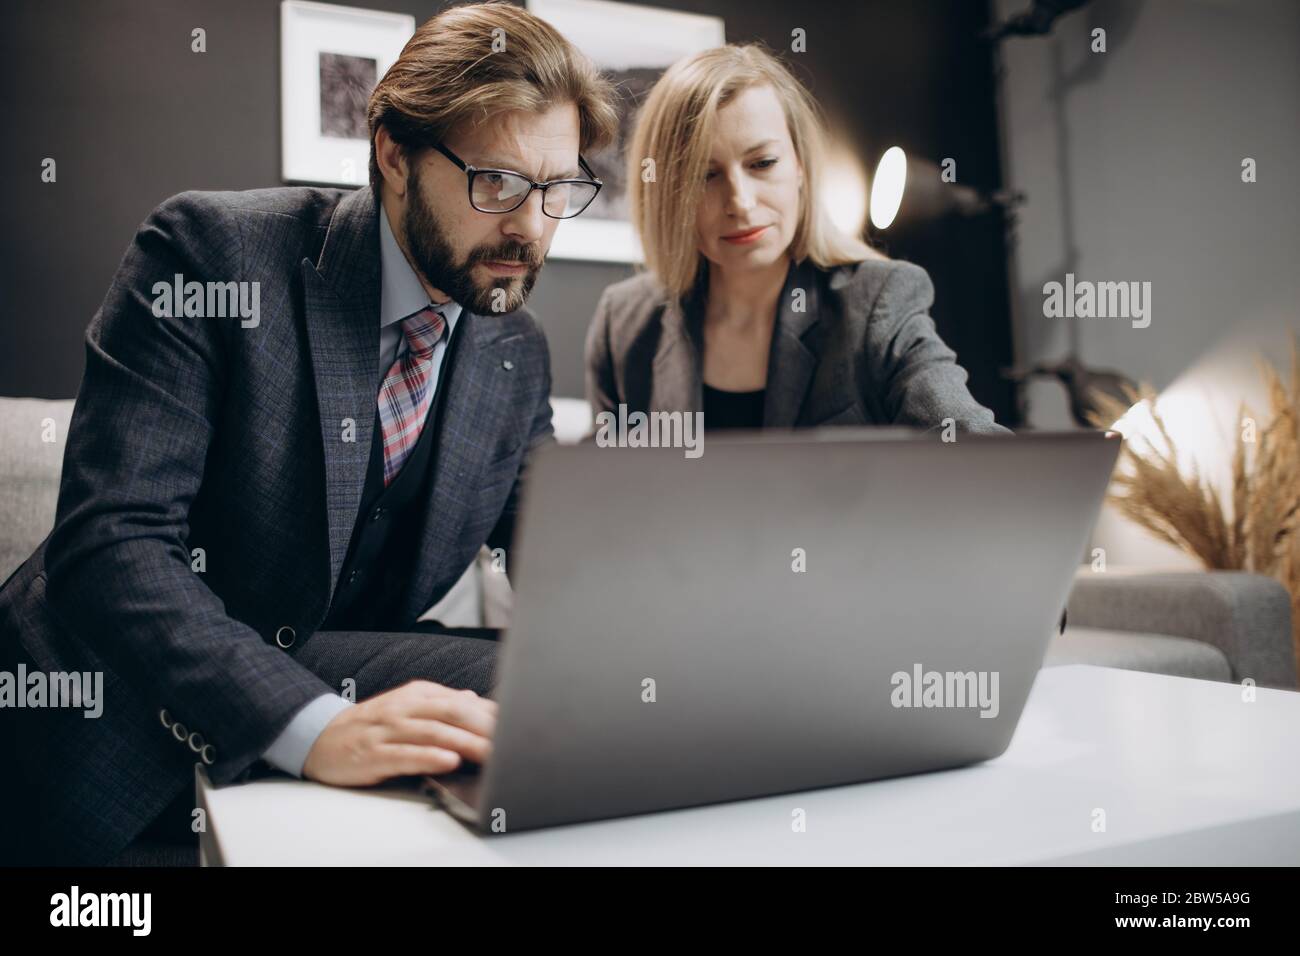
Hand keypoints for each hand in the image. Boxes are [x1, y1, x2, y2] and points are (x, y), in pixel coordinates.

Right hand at [302, 680, 496, 785]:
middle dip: (485, 727)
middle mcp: (405, 709)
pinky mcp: (373, 754)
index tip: (518, 724)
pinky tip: (450, 761)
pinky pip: (405, 755)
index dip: (491, 714)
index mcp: (417, 696)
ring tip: (492, 753)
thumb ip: (441, 704)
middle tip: (513, 740)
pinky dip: (429, 757)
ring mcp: (388, 731)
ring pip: (433, 733)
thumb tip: (474, 700)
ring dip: (465, 743)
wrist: (318, 738)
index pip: (462, 702)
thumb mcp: (407, 708)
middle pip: (452, 713)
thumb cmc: (371, 726)